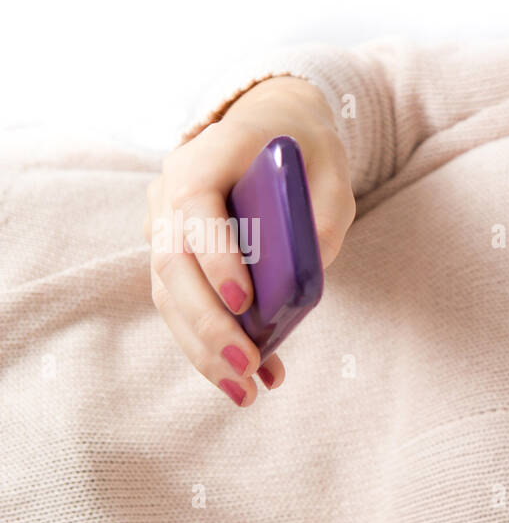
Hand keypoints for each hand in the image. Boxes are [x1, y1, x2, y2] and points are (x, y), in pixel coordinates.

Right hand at [144, 76, 354, 405]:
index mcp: (206, 156)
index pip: (195, 206)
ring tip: (245, 391)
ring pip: (169, 295)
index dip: (216, 255)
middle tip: (247, 366)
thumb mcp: (330, 172)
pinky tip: (245, 377)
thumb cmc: (303, 152)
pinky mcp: (174, 256)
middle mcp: (170, 190)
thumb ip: (324, 215)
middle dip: (208, 323)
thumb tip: (307, 273)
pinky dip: (209, 345)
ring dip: (203, 349)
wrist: (268, 131)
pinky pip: (182, 305)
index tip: (246, 301)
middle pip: (173, 263)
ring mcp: (164, 225)